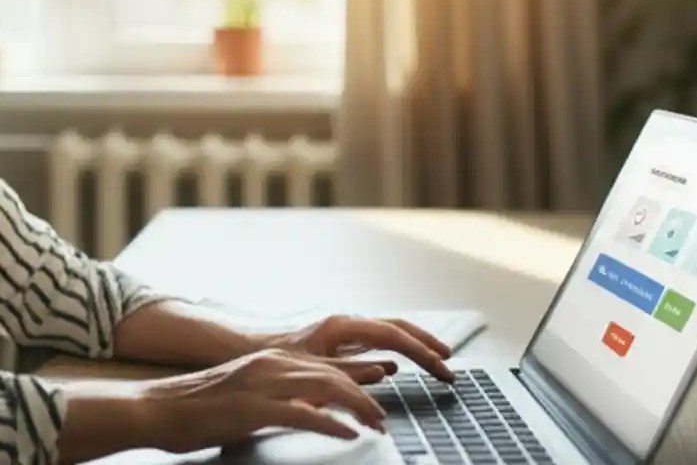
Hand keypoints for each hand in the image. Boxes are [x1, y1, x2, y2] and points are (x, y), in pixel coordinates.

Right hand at [140, 348, 388, 453]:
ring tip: (375, 425)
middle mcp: (272, 365)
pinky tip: (347, 434)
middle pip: (334, 375)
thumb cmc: (197, 408)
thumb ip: (277, 398)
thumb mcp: (247, 396)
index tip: (380, 390)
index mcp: (272, 361)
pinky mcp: (253, 408)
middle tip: (383, 420)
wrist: (158, 407)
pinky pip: (303, 414)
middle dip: (365, 396)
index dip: (358, 378)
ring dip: (358, 408)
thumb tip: (307, 411)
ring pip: (326, 389)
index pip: (327, 365)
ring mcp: (263, 384)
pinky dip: (331, 424)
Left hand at [266, 314, 454, 381]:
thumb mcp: (312, 371)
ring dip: (414, 346)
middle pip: (398, 328)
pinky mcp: (339, 343)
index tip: (443, 368)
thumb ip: (350, 372)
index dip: (423, 352)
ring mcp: (344, 332)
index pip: (394, 335)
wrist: (247, 353)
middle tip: (450, 364)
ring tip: (437, 362)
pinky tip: (402, 365)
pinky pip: (376, 342)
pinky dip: (397, 351)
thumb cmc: (274, 362)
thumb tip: (387, 370)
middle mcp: (346, 324)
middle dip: (427, 343)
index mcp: (342, 326)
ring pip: (389, 332)